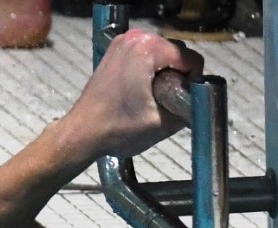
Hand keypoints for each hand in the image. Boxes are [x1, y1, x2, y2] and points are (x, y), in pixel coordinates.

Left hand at [61, 30, 203, 161]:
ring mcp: (123, 42)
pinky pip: (147, 58)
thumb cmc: (116, 129)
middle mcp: (135, 38)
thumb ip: (192, 105)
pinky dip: (149, 73)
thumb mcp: (164, 122)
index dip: (191, 83)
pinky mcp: (116, 51)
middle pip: (177, 55)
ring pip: (163, 57)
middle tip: (160, 102)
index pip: (191, 59)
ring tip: (148, 99)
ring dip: (163, 76)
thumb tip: (201, 98)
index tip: (176, 101)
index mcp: (147, 48)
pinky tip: (138, 93)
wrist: (81, 134)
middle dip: (176, 77)